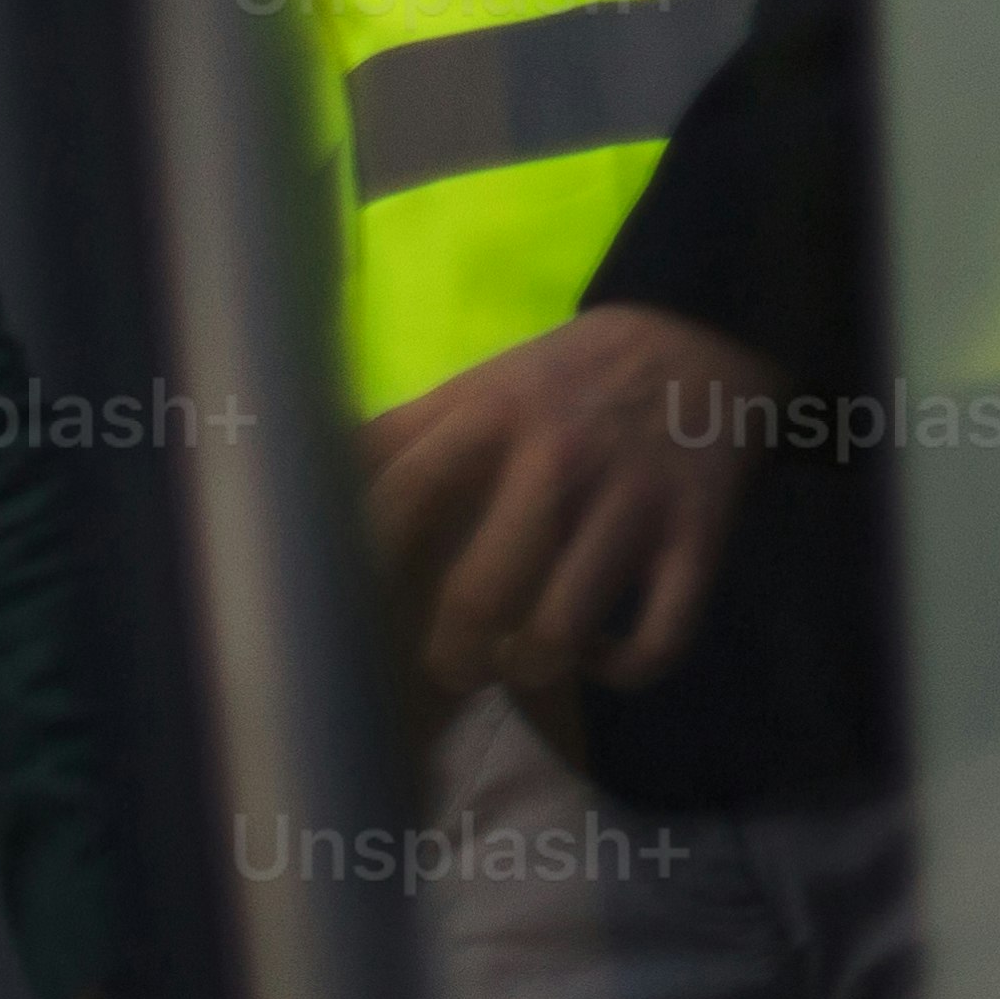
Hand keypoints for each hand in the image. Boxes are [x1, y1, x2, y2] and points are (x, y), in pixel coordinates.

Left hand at [359, 300, 781, 714]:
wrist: (707, 329)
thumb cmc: (569, 376)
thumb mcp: (482, 382)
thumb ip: (400, 434)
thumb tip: (292, 477)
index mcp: (494, 414)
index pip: (399, 499)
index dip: (358, 569)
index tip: (349, 613)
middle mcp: (560, 457)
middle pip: (481, 595)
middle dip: (454, 656)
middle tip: (454, 665)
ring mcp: (634, 500)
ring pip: (564, 631)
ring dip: (531, 666)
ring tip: (522, 662)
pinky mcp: (699, 533)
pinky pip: (659, 637)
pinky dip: (624, 669)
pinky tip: (606, 655)